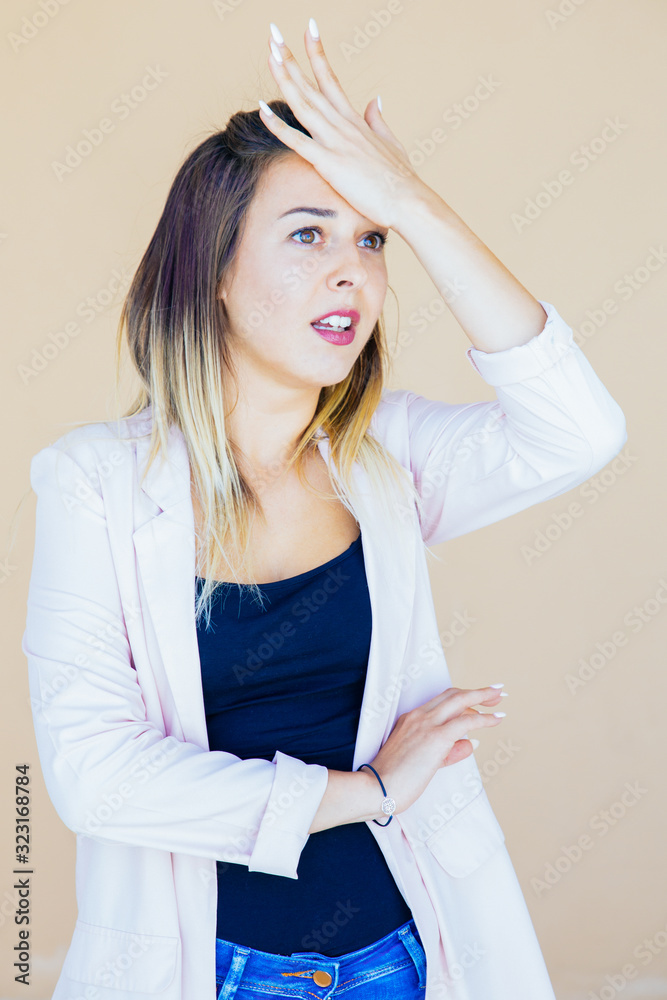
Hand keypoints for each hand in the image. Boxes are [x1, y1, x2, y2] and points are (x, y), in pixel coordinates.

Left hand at [258, 20, 430, 230]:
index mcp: (355, 121)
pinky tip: (262, 109)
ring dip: (284, 79)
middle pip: (311, 86)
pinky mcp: (329, 163)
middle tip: (274, 33)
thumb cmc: (401, 180)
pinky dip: (278, 126)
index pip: (331, 80)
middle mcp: (343, 125)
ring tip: (269, 54)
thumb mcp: (391, 144)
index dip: (318, 54)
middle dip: (291, 59)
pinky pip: (298, 141)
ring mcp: (336, 142)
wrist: (408, 201)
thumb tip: (373, 101)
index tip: (308, 29)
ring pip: (303, 104)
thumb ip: (378, 121)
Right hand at [368, 685, 505, 814]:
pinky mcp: (436, 738)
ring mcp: (426, 725)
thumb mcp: (424, 762)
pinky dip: (484, 718)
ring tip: (500, 698)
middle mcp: (418, 717)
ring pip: (460, 700)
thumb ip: (447, 752)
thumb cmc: (393, 780)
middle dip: (477, 692)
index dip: (463, 698)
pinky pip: (466, 721)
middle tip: (495, 693)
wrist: (376, 788)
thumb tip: (470, 744)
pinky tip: (496, 719)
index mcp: (410, 719)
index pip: (442, 702)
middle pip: (453, 694)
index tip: (479, 702)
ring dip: (483, 697)